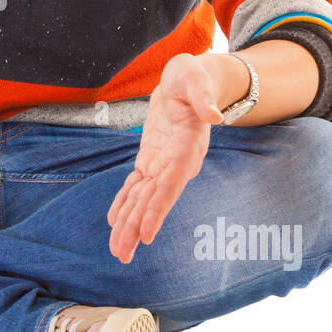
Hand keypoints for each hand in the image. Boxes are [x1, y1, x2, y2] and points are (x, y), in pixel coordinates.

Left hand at [106, 53, 223, 263]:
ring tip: (118, 250)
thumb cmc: (193, 76)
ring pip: (143, 199)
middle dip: (137, 227)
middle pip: (154, 200)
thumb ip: (204, 97)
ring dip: (129, 224)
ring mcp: (163, 164)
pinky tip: (115, 222)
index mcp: (187, 149)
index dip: (157, 210)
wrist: (189, 79)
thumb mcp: (196, 78)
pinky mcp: (152, 160)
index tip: (147, 235)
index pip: (170, 185)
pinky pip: (136, 186)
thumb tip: (215, 116)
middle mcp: (176, 163)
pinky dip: (124, 203)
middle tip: (122, 255)